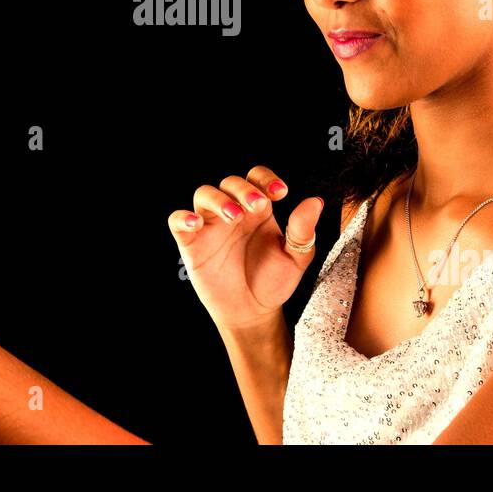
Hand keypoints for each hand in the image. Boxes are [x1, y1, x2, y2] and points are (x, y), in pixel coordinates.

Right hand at [167, 165, 323, 332]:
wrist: (253, 313)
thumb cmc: (274, 282)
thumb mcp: (295, 258)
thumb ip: (302, 230)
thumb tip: (315, 202)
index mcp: (259, 210)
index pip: (257, 178)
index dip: (266, 179)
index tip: (281, 193)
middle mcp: (234, 212)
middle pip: (231, 182)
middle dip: (244, 190)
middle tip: (258, 206)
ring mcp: (211, 226)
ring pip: (204, 193)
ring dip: (218, 199)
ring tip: (233, 216)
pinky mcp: (191, 243)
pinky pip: (177, 220)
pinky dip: (183, 217)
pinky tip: (195, 223)